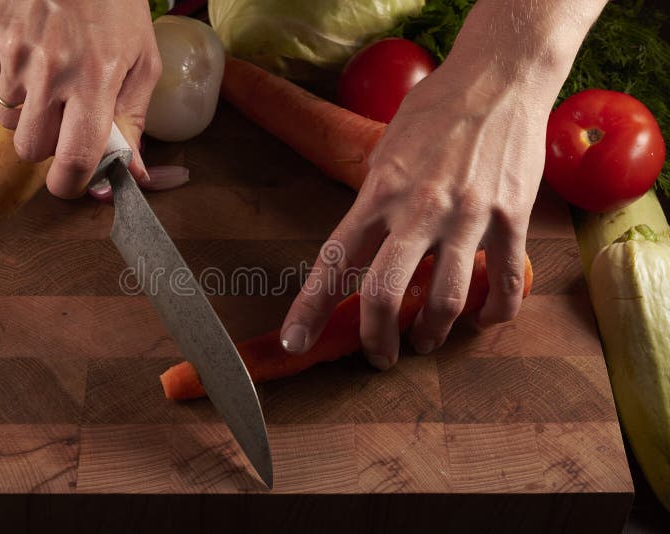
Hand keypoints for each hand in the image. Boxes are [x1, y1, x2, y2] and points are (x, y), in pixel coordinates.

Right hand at [0, 0, 161, 196]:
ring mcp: (14, 53)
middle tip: (67, 125)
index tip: (75, 182)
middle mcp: (50, 72)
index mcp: (95, 82)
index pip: (73, 159)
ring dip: (31, 116)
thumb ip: (134, 121)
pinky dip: (13, 85)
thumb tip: (133, 172)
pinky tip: (35, 59)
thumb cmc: (118, 8)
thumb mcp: (143, 63)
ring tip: (53, 84)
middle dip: (49, 148)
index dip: (71, 184)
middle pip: (31, 150)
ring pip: (9, 122)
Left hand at [279, 0, 608, 369]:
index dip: (310, 309)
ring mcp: (466, 217)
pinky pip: (506, 284)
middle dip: (377, 340)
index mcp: (379, 193)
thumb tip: (363, 243)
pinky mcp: (510, 219)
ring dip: (432, 334)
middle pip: (385, 295)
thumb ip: (373, 202)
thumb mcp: (385, 152)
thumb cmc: (434, 112)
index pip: (335, 262)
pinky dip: (492, 314)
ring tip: (426, 341)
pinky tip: (480, 319)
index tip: (294, 342)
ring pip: (445, 300)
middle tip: (379, 356)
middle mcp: (418, 210)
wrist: (498, 79)